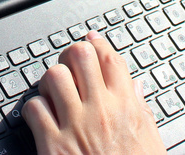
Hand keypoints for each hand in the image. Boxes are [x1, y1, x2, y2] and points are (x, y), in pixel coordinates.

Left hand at [23, 31, 167, 154]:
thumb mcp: (150, 141)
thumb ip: (140, 110)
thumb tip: (135, 87)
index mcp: (126, 107)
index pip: (109, 58)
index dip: (97, 43)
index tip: (90, 41)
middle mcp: (101, 111)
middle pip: (80, 56)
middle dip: (71, 57)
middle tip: (69, 68)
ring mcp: (75, 126)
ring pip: (53, 76)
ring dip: (50, 82)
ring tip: (53, 93)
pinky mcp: (52, 144)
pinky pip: (34, 108)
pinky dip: (34, 109)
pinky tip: (41, 118)